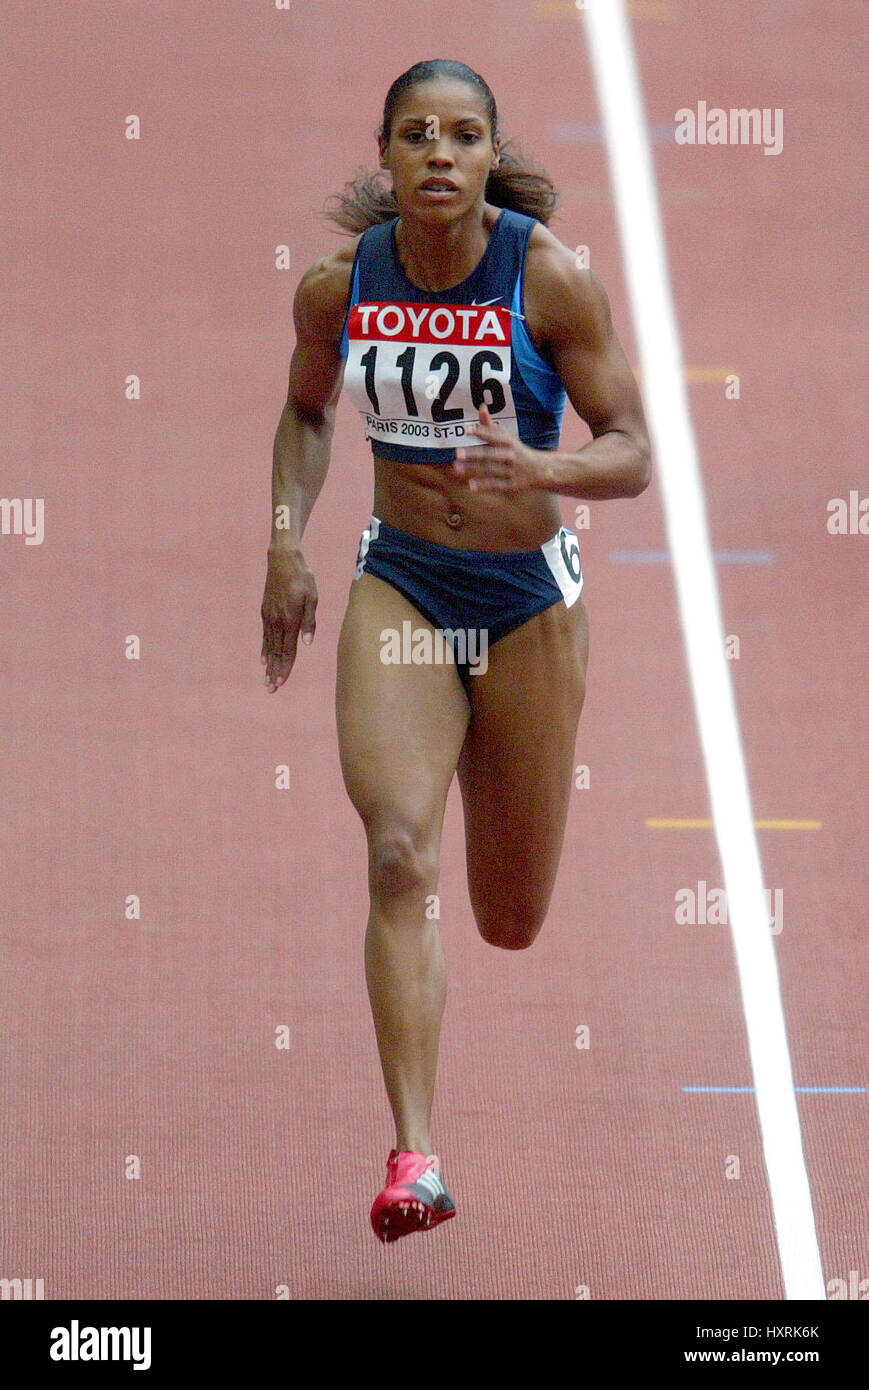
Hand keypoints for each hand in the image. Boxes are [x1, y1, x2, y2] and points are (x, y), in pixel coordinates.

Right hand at [260, 544, 317, 691]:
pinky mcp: (265, 612)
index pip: (288, 650)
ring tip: (266, 680)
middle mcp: (277, 621)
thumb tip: (307, 643)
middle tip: (271, 690)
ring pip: (269, 646)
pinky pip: (265, 635)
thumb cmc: (302, 577)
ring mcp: (269, 617)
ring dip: (269, 665)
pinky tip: (263, 660)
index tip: (281, 683)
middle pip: (277, 652)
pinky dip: (264, 649)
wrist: (283, 559)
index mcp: (290, 619)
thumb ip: (309, 621)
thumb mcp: (312, 597)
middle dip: (275, 672)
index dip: (286, 668)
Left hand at [448, 403, 544, 492]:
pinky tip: (470, 485)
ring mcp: (512, 471)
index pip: (493, 436)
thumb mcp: (507, 438)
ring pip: (491, 470)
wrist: (543, 470)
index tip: (466, 429)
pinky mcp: (513, 485)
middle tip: (457, 453)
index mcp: (509, 442)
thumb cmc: (518, 451)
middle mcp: (511, 455)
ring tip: (456, 468)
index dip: (480, 432)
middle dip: (474, 453)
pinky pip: (497, 485)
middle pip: (490, 454)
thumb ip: (491, 426)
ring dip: (473, 469)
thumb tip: (481, 407)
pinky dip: (485, 485)